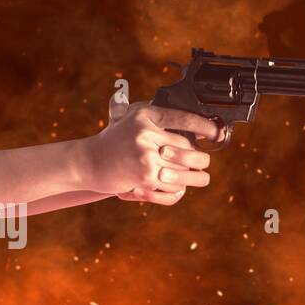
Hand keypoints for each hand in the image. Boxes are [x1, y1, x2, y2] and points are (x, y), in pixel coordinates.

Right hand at [86, 90, 220, 203]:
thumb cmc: (111, 140)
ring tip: (200, 176)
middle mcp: (147, 134)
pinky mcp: (144, 177)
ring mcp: (146, 157)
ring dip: (195, 176)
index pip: (184, 119)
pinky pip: (172, 185)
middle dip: (199, 158)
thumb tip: (186, 121)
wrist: (87, 162)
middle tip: (203, 161)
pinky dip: (178, 189)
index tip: (216, 132)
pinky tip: (181, 187)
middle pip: (189, 148)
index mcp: (146, 115)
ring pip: (185, 170)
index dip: (205, 126)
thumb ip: (154, 116)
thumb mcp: (128, 118)